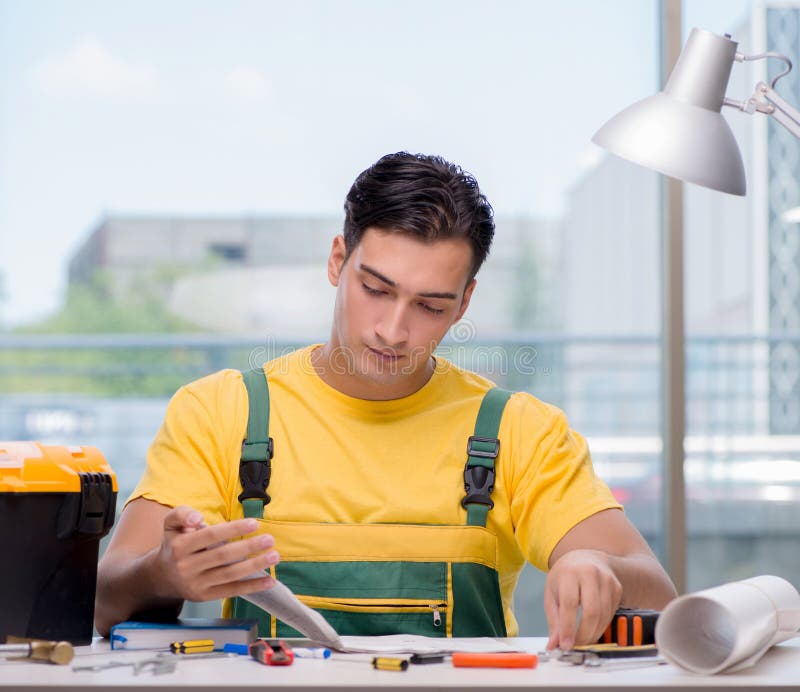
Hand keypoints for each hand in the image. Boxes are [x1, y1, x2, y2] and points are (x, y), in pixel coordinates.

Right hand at [151, 505, 278, 602]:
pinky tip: (268, 580)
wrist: (160, 576)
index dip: (233, 529)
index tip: (254, 523)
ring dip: (255, 566)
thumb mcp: (171, 524)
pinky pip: (231, 591)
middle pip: (223, 556)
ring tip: (274, 556)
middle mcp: (187, 567)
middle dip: (249, 547)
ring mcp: (196, 584)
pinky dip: (252, 587)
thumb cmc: (173, 544)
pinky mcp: (205, 596)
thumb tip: (198, 518)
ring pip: (230, 575)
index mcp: (180, 547)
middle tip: (269, 540)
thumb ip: (182, 514)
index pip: (210, 536)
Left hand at [543, 549, 621, 650]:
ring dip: (593, 633)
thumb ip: (554, 620)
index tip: (565, 645)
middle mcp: (590, 573)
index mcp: (569, 572)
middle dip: (584, 634)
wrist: (586, 558)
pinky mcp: (617, 588)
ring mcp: (606, 580)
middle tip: (575, 645)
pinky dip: (602, 626)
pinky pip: (611, 614)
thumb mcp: (552, 592)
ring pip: (603, 615)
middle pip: (591, 611)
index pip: (569, 603)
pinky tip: (593, 627)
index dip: (568, 627)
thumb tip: (554, 645)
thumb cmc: (566, 575)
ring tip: (582, 639)